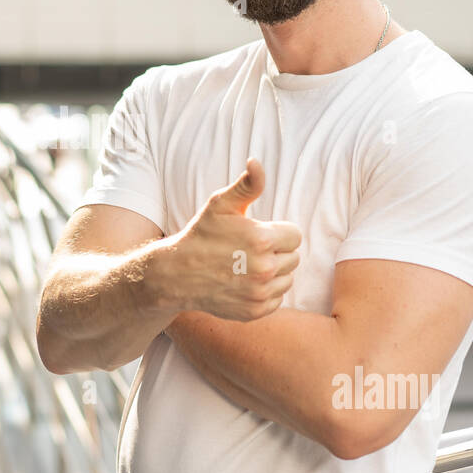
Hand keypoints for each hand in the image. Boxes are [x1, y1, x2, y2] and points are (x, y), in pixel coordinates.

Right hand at [163, 157, 301, 320]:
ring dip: (273, 273)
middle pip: (294, 258)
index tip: (258, 234)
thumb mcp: (220, 204)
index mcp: (262, 239)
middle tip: (249, 250)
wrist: (178, 273)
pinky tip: (245, 282)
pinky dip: (266, 292)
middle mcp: (264, 268)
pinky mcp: (255, 311)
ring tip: (247, 266)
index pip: (295, 235)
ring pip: (287, 279)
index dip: (277, 233)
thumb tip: (257, 162)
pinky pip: (277, 298)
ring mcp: (259, 293)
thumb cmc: (202, 235)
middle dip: (276, 252)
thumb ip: (247, 185)